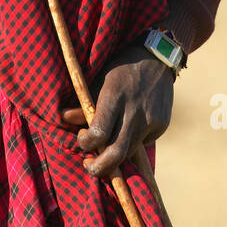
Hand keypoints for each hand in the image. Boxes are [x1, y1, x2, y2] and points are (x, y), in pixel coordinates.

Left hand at [59, 45, 174, 181]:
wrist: (157, 58)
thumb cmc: (120, 68)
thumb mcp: (99, 79)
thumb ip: (85, 103)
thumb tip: (65, 118)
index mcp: (114, 96)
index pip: (99, 132)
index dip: (86, 143)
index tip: (82, 138)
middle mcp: (134, 110)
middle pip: (116, 153)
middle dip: (100, 168)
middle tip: (89, 167)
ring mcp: (151, 119)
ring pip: (129, 152)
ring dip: (114, 157)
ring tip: (103, 151)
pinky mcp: (161, 124)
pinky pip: (142, 142)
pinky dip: (130, 142)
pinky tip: (126, 130)